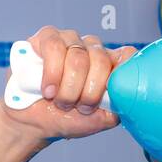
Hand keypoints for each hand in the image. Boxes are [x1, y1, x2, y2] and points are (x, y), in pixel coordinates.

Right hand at [2, 26, 135, 141]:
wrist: (34, 123)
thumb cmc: (67, 119)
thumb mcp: (100, 119)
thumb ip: (118, 105)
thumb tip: (128, 92)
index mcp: (109, 66)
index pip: (127, 56)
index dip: (120, 74)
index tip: (107, 97)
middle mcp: (92, 49)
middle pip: (101, 59)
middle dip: (89, 91)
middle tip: (79, 107)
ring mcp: (70, 40)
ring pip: (78, 56)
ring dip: (68, 87)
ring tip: (59, 101)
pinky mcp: (46, 37)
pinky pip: (54, 47)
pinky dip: (51, 73)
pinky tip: (47, 89)